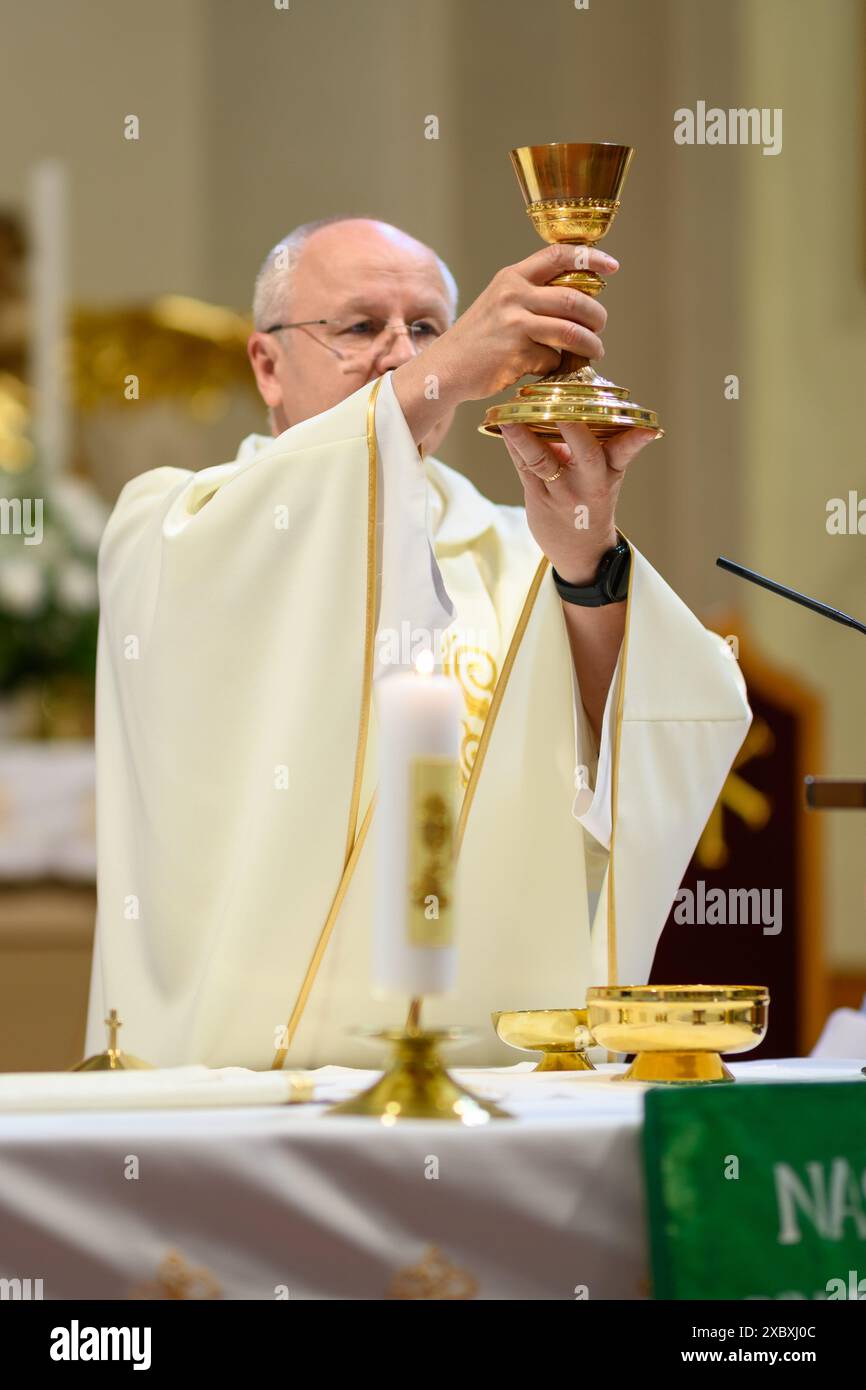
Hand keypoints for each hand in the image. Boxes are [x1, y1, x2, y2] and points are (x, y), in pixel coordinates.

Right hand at [392, 243, 616, 443]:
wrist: (445, 369)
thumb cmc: (477, 340)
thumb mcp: (499, 304)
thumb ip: (531, 296)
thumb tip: (576, 302)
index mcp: (512, 278)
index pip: (558, 256)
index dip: (590, 258)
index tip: (612, 266)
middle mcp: (513, 295)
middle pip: (574, 299)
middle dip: (596, 315)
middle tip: (600, 327)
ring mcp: (514, 324)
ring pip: (571, 330)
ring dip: (590, 343)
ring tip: (595, 350)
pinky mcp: (516, 353)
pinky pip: (553, 358)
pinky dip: (558, 365)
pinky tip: (553, 368)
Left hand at [500, 420, 657, 583]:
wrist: (582, 551)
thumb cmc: (591, 501)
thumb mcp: (605, 476)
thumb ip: (594, 444)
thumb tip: (575, 400)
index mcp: (610, 472)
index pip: (625, 452)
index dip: (636, 440)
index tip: (649, 428)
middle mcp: (589, 483)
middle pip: (587, 454)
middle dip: (575, 430)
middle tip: (562, 407)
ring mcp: (563, 493)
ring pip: (544, 461)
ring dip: (526, 439)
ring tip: (511, 418)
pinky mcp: (539, 498)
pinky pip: (524, 468)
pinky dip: (514, 445)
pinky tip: (505, 426)